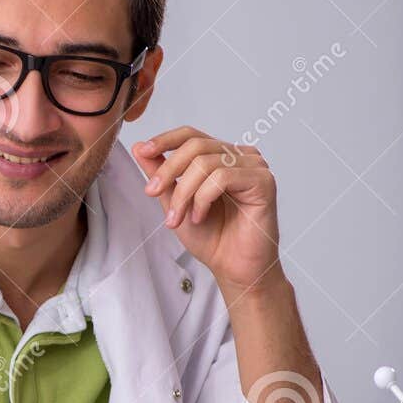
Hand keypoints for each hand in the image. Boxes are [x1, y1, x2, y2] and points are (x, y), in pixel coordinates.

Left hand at [133, 126, 281, 295]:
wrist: (233, 268)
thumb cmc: (211, 238)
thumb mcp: (175, 201)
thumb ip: (161, 174)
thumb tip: (139, 147)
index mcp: (221, 156)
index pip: (192, 135)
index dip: (165, 139)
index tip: (143, 151)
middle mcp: (240, 156)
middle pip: (195, 146)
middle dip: (168, 170)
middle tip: (152, 192)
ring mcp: (254, 167)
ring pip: (206, 162)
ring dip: (184, 192)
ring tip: (179, 217)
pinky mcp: (263, 181)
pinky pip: (223, 177)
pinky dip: (203, 198)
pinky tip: (200, 217)